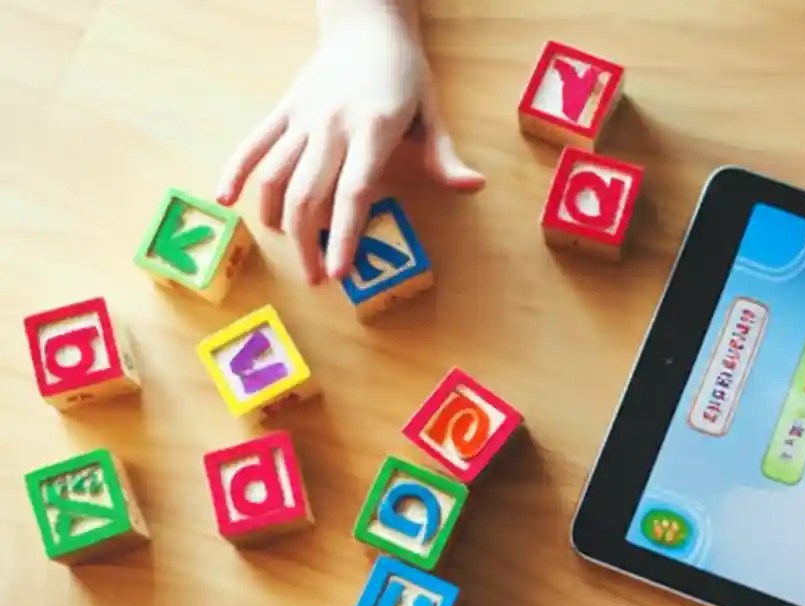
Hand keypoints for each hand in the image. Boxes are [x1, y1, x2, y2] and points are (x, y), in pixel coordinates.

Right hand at [216, 0, 484, 283]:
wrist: (366, 24)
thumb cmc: (403, 73)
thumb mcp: (432, 111)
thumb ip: (444, 156)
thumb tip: (473, 186)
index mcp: (372, 129)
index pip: (353, 192)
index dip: (343, 234)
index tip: (339, 270)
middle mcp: (332, 125)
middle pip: (309, 193)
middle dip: (308, 242)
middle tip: (316, 278)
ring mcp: (303, 117)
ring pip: (276, 174)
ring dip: (276, 218)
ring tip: (288, 248)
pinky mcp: (283, 109)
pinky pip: (253, 143)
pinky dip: (236, 171)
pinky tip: (227, 200)